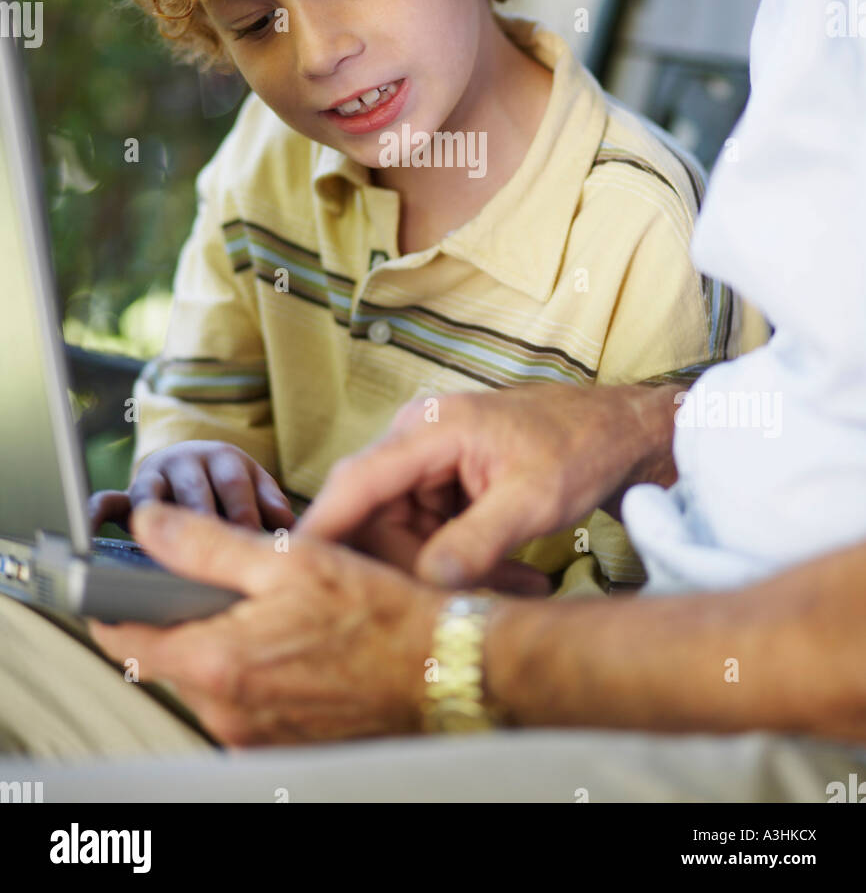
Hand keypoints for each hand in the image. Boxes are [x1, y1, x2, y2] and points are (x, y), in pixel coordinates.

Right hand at [88, 441, 295, 533]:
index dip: (245, 517)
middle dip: (205, 525)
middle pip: (195, 494)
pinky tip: (88, 532)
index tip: (256, 547)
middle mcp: (187, 463)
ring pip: (153, 497)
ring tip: (163, 551)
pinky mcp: (127, 497)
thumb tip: (294, 531)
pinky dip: (95, 514)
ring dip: (158, 523)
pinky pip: (105, 502)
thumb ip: (274, 507)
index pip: (236, 487)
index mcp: (225, 460)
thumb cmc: (231, 488)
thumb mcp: (257, 490)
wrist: (190, 465)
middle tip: (214, 556)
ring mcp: (154, 478)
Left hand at [89, 502, 444, 744]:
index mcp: (218, 662)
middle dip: (185, 621)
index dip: (115, 606)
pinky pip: (242, 707)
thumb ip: (207, 543)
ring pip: (207, 683)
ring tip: (276, 616)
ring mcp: (252, 739)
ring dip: (224, 648)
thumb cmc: (378, 614)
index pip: (125, 640)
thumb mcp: (290, 558)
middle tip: (231, 586)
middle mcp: (228, 713)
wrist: (440, 669)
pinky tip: (294, 649)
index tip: (118, 584)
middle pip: (168, 660)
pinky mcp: (278, 750)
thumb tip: (150, 524)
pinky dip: (254, 677)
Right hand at [297, 382, 678, 587]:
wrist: (620, 432)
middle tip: (460, 604)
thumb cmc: (581, 446)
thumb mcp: (534, 499)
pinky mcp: (446, 483)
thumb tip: (428, 585)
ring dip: (445, 572)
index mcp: (430, 426)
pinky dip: (463, 562)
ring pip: (403, 533)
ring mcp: (430, 462)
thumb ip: (477, 540)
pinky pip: (430, 534)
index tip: (294, 571)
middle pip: (374, 516)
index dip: (322, 528)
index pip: (356, 481)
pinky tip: (515, 579)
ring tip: (514, 589)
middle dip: (409, 568)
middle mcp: (418, 438)